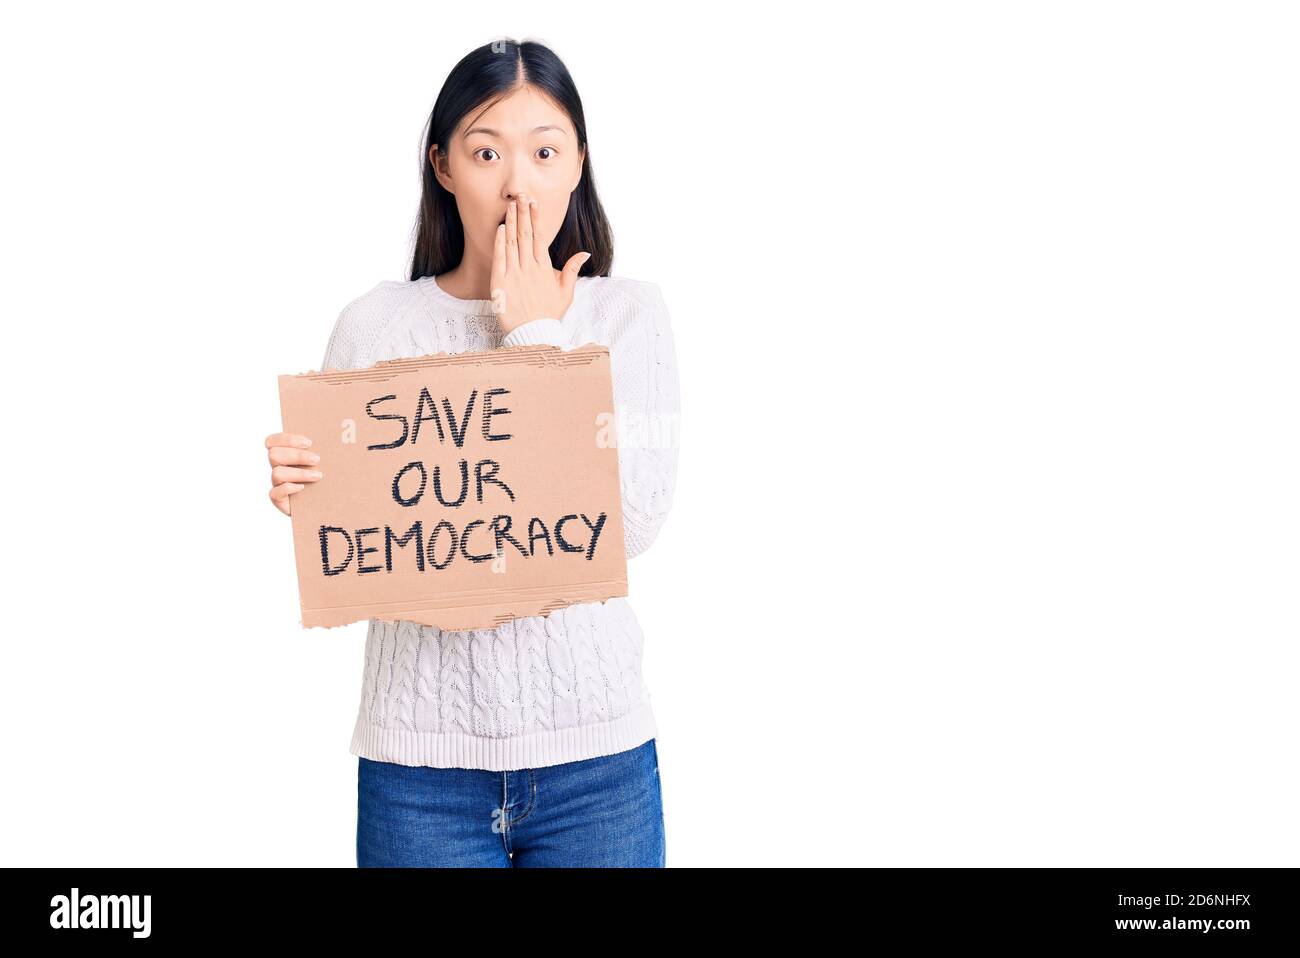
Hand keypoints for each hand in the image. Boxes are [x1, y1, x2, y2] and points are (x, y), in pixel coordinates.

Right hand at [265, 431, 321, 515]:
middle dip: (297, 456)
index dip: (287, 439)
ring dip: (299, 473)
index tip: (309, 443)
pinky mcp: (279, 499)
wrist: (328, 504)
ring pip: (277, 473)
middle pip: (274, 455)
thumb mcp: (327, 461)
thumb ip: (325, 447)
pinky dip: (288, 488)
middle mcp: (278, 467)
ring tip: (318, 476)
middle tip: (317, 459)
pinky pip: (275, 493)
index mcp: (285, 454)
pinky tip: (302, 488)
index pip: (273, 441)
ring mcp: (277, 484)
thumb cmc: (327, 479)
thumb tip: (343, 433)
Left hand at [491, 192, 589, 336]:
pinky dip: (500, 242)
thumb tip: (584, 254)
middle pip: (525, 235)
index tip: (533, 204)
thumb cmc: (549, 315)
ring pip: (512, 243)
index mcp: (545, 269)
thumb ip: (572, 270)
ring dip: (511, 222)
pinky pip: (500, 258)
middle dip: (522, 213)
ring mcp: (514, 274)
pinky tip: (500, 229)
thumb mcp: (566, 293)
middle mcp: (530, 268)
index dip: (535, 219)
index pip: (539, 237)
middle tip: (520, 196)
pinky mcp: (500, 283)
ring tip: (510, 206)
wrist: (533, 334)